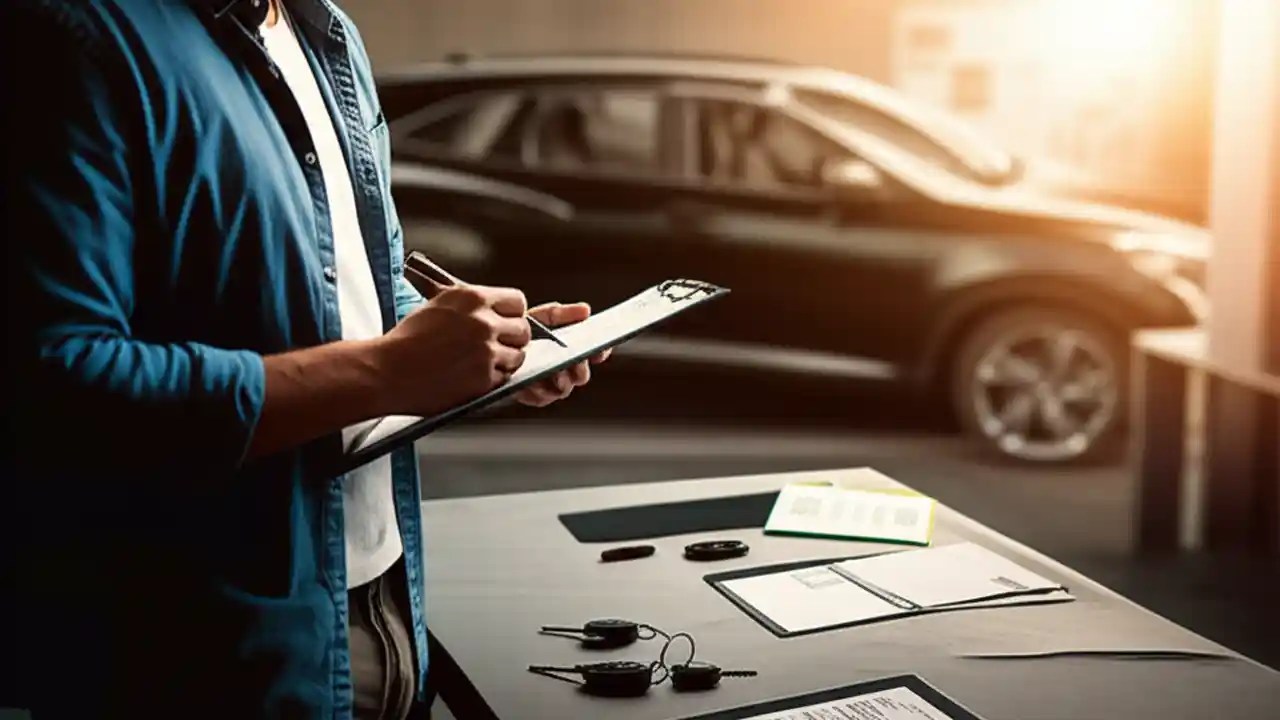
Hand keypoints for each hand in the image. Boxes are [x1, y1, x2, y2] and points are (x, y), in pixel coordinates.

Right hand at [374, 284, 530, 415]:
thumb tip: (491, 312)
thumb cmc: (404, 342)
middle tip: (498, 347)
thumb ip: (469, 307)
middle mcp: (483, 321)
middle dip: (513, 339)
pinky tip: (473, 377)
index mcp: (471, 298)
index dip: (513, 314)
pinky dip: (494, 380)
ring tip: (482, 364)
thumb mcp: (438, 307)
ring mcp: (486, 350)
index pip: (516, 301)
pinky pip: (505, 378)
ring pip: (519, 356)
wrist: (386, 371)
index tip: (508, 322)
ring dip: (506, 362)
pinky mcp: (483, 378)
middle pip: (523, 329)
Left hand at [514, 302, 610, 407]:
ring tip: (554, 371)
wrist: (493, 345)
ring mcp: (551, 386)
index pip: (595, 353)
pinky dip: (539, 391)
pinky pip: (542, 398)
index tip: (598, 348)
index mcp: (572, 351)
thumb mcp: (541, 318)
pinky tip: (533, 381)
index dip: (600, 351)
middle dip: (579, 369)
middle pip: (582, 375)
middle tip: (575, 361)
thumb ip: (562, 314)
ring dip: (561, 380)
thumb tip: (586, 310)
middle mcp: (566, 371)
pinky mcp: (534, 396)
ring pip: (565, 389)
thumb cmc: (522, 332)